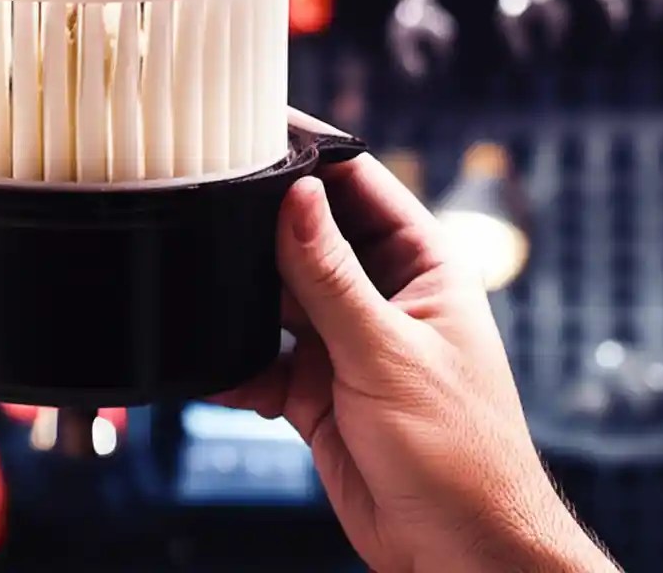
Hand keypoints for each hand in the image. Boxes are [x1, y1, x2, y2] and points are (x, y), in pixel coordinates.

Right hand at [216, 156, 616, 571]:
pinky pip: (260, 363)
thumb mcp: (386, 353)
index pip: (361, 185)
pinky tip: (210, 369)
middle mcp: (380, 297)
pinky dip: (234, 367)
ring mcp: (344, 344)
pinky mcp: (314, 391)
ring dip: (241, 303)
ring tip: (200, 291)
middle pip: (306, 239)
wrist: (455, 551)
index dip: (311, 156)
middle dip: (259, 233)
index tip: (256, 132)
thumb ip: (331, 277)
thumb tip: (295, 197)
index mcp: (421, 267)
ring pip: (275, 300)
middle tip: (204, 211)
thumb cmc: (462, 455)